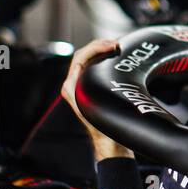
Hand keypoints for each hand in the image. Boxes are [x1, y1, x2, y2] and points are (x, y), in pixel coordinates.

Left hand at [61, 38, 133, 159]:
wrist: (111, 144)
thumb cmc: (105, 130)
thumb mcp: (96, 108)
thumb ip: (91, 90)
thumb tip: (89, 69)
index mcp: (71, 88)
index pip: (80, 58)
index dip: (95, 48)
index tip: (112, 47)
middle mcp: (74, 85)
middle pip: (84, 55)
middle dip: (100, 46)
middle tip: (116, 44)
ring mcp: (82, 86)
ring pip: (90, 59)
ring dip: (103, 50)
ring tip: (116, 46)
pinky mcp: (91, 88)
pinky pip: (96, 67)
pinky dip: (105, 59)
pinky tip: (116, 57)